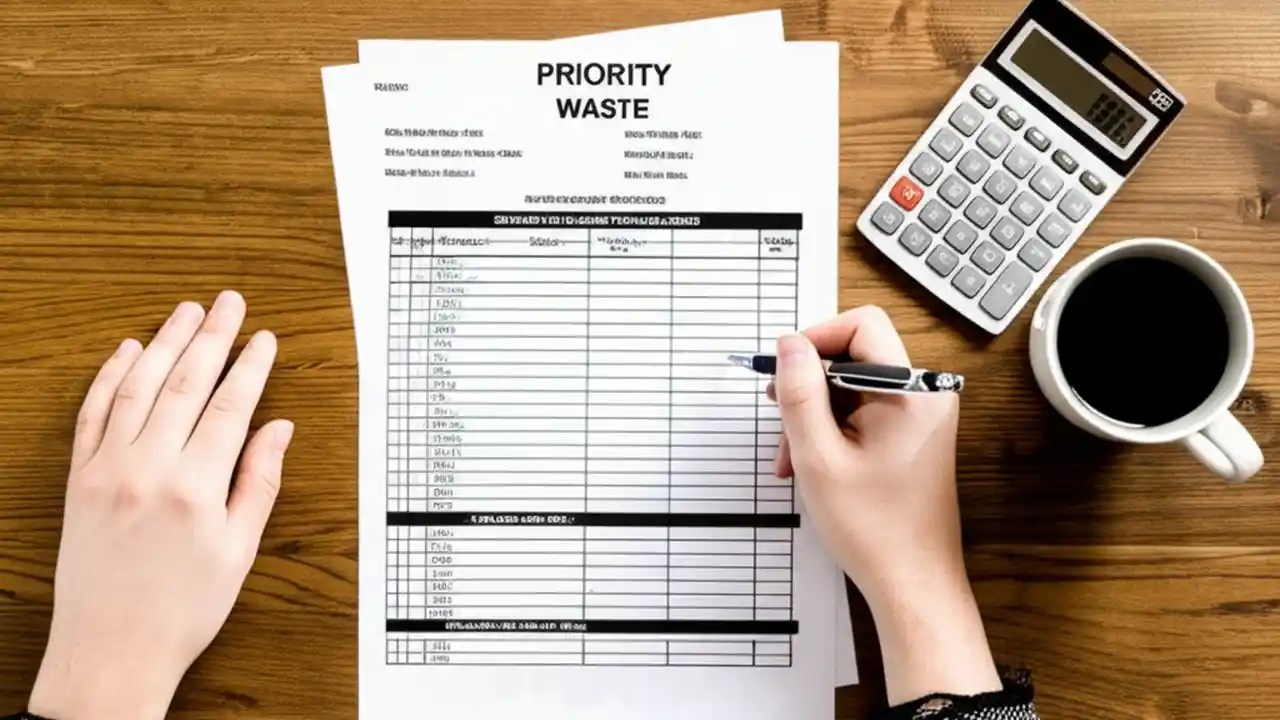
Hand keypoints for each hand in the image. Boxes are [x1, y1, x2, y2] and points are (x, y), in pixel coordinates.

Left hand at [29, 291, 291, 719]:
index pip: (229, 407)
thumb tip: (276, 430)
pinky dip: (108, 377)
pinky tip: (126, 351)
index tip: (263, 338)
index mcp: (195, 488)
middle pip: (184, 384)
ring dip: (164, 343)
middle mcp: (147, 470)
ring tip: (185, 312)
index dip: (250, 366)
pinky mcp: (78, 481)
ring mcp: (106, 471)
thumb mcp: (238, 550)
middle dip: (211, 337)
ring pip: (137, 388)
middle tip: (229, 302)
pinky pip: (92, 414)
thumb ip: (258, 482)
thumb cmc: (181, 610)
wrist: (110, 652)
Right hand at [771, 306, 1000, 703]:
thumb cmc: (876, 531)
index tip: (787, 368)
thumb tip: (790, 345)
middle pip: (855, 355)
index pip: (862, 325)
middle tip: (781, 416)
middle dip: (810, 385)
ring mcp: (921, 417)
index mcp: (911, 394)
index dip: (817, 338)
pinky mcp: (912, 436)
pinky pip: (864, 411)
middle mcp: (924, 397)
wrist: (912, 583)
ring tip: (794, 457)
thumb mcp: (818, 457)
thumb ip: (800, 394)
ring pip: (854, 387)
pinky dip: (832, 430)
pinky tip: (811, 463)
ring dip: (815, 414)